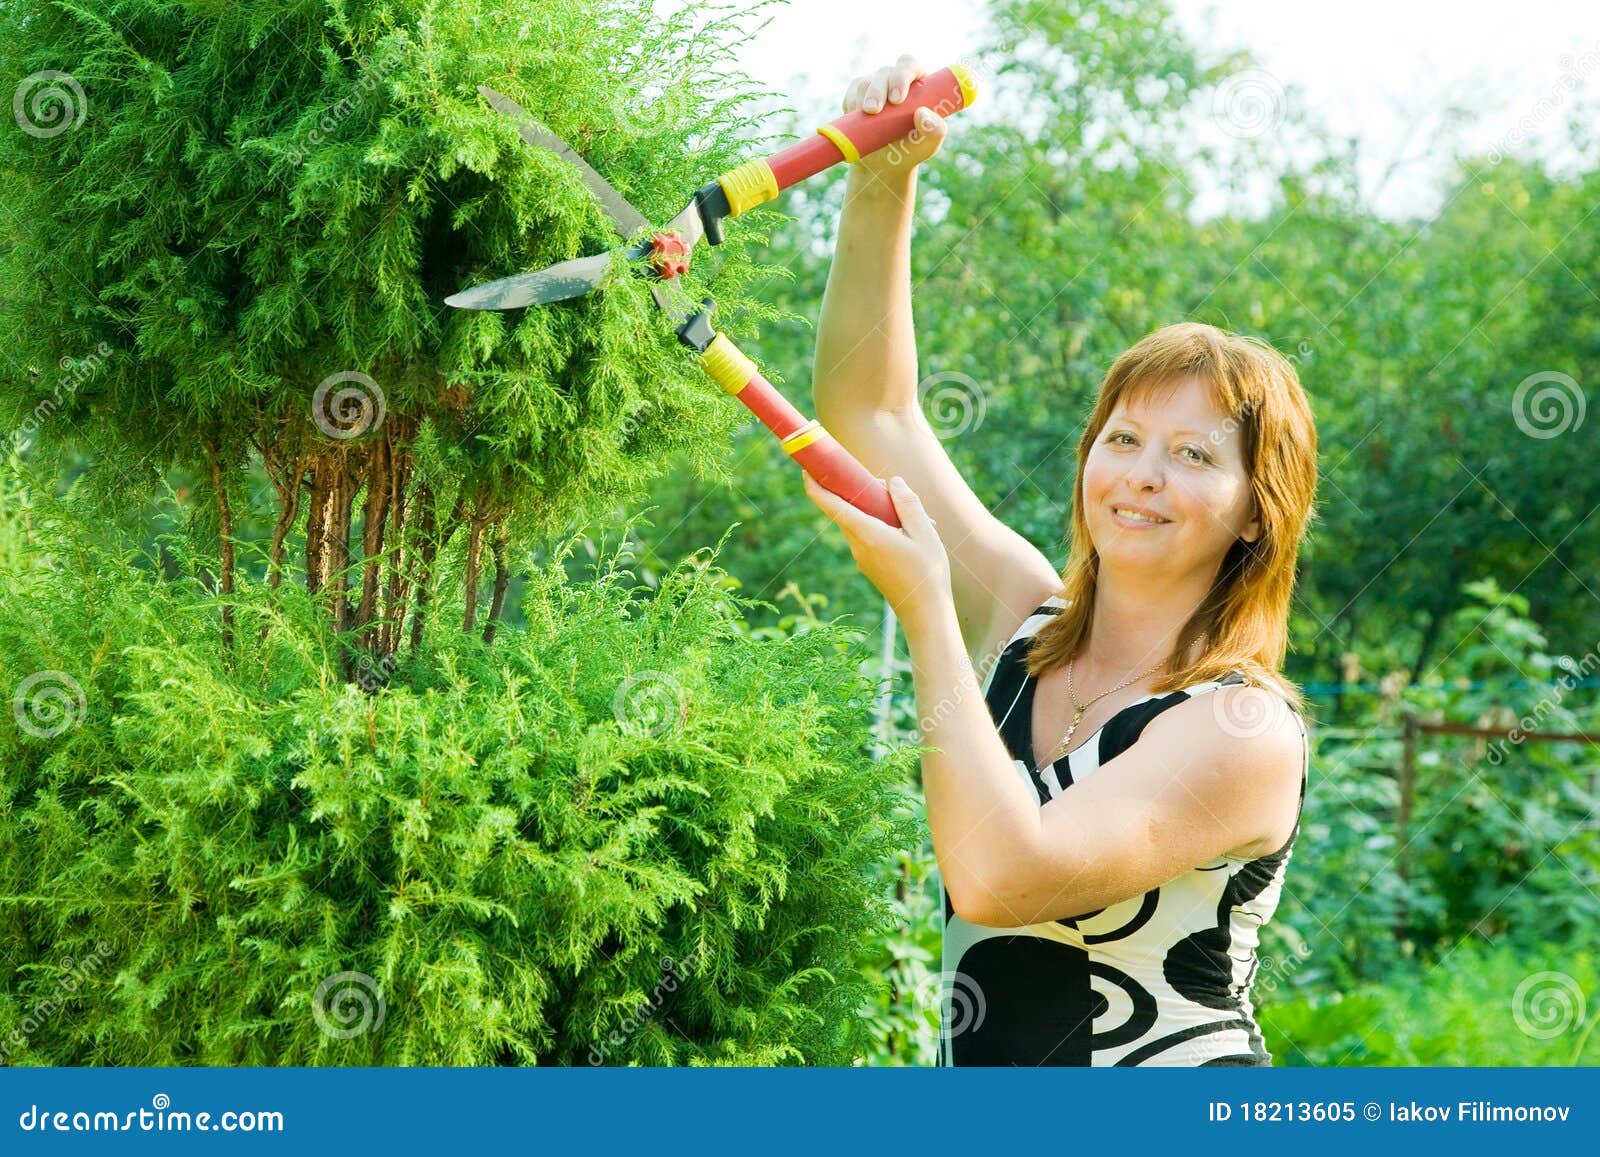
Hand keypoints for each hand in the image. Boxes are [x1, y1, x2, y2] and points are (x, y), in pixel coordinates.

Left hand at [802, 470, 951, 628]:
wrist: (925, 614)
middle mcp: (858, 545)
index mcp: (868, 534)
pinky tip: (906, 531)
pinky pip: (865, 534)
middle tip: (882, 485)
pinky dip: (877, 524)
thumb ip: (908, 504)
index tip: (807, 469)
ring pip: (856, 521)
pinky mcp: (867, 564)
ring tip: (907, 513)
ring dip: (871, 509)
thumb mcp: (925, 533)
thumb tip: (893, 481)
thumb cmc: (927, 574)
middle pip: (844, 509)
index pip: (831, 505)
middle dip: (855, 490)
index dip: (815, 485)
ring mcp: (860, 557)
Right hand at [842, 54, 948, 181]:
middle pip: (885, 72)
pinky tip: (855, 119)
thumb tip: (922, 113)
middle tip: (874, 111)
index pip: (909, 65)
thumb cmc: (910, 150)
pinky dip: (851, 106)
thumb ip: (935, 131)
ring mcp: (874, 86)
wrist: (884, 164)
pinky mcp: (856, 96)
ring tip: (866, 119)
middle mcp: (895, 80)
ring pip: (865, 84)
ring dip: (863, 100)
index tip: (897, 100)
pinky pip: (851, 95)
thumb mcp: (927, 145)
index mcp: (917, 83)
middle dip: (878, 90)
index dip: (902, 75)